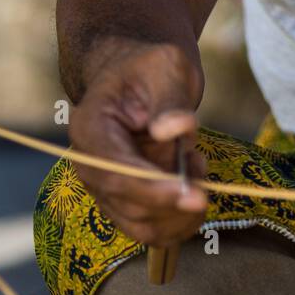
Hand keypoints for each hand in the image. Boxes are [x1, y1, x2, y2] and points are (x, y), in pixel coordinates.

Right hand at [68, 39, 207, 247]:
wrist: (140, 78)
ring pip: (143, 227)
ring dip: (181, 211)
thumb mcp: (166, 66)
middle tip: (203, 173)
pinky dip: (182, 218)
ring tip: (197, 165)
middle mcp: (91, 165)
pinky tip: (194, 181)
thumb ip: (170, 98)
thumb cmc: (150, 68)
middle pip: (127, 206)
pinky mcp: (128, 202)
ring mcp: (107, 188)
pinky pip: (155, 228)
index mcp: (91, 127)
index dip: (151, 188)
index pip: (114, 171)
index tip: (191, 194)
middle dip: (174, 203)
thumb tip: (174, 129)